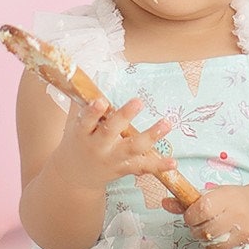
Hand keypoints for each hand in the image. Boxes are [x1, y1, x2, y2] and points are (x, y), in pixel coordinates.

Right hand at [50, 96, 175, 190]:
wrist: (75, 174)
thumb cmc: (77, 140)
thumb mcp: (74, 122)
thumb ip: (83, 100)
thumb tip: (83, 74)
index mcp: (82, 133)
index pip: (86, 121)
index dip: (93, 112)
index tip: (101, 101)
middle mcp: (97, 146)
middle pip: (110, 132)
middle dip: (124, 117)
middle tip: (138, 102)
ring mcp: (112, 159)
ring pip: (132, 148)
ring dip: (150, 136)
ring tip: (166, 123)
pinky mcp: (124, 169)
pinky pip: (142, 167)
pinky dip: (158, 165)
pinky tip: (173, 162)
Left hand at [169, 184, 248, 248]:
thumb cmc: (233, 201)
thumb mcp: (213, 195)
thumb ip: (187, 201)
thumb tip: (165, 203)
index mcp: (227, 197)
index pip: (202, 209)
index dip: (191, 216)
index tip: (192, 216)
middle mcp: (237, 214)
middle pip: (206, 230)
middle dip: (197, 230)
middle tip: (201, 225)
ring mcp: (244, 232)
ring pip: (214, 245)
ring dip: (206, 242)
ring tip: (210, 233)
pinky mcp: (248, 246)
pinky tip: (218, 242)